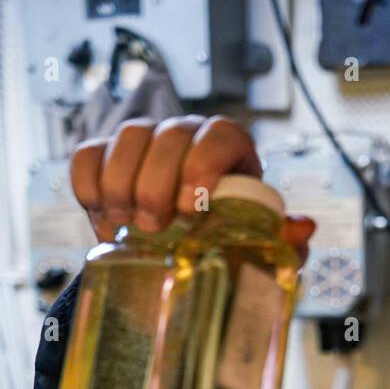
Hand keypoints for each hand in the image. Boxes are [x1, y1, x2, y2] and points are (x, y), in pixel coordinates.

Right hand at [70, 115, 315, 264]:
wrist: (180, 255)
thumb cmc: (225, 243)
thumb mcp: (257, 247)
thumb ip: (282, 239)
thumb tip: (302, 227)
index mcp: (229, 150)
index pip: (221, 133)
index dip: (204, 162)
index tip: (192, 207)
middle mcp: (187, 136)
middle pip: (169, 134)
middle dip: (156, 181)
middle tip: (153, 227)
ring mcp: (145, 143)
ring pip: (128, 137)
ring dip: (122, 183)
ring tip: (126, 226)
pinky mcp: (106, 157)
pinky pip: (87, 154)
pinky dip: (89, 185)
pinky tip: (102, 218)